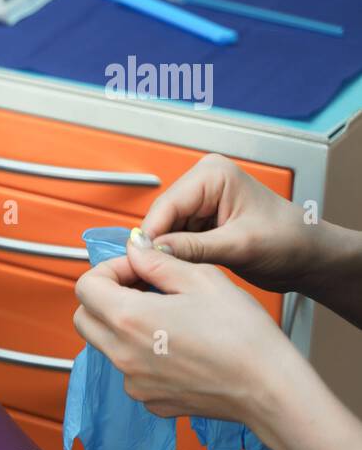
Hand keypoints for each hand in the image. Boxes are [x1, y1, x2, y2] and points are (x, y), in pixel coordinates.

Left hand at [73, 228, 296, 427]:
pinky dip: (143, 355)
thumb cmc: (243, 333)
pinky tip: (179, 348)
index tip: (137, 270)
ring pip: (107, 345)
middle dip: (105, 298)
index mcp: (128, 319)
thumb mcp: (201, 279)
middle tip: (143, 288)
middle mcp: (121, 355)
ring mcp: (133, 382)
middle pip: (85, 318)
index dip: (109, 270)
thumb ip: (157, 261)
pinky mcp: (150, 400)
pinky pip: (131, 371)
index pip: (86, 286)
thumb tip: (134, 250)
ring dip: (124, 326)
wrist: (269, 388)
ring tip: (167, 317)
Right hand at [139, 153, 312, 295]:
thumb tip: (154, 251)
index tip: (137, 260)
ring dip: (164, 253)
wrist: (312, 258)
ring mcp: (202, 204)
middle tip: (147, 272)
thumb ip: (193, 247)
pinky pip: (176, 240)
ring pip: (165, 231)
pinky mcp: (202, 224)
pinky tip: (177, 271)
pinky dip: (175, 257)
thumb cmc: (293, 240)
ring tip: (164, 275)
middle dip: (157, 245)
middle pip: (162, 218)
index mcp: (213, 175)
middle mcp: (204, 185)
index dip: (150, 235)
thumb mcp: (239, 245)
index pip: (167, 204)